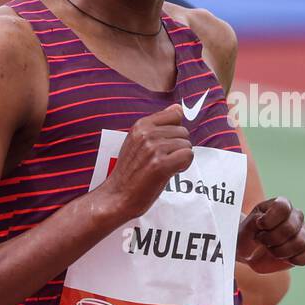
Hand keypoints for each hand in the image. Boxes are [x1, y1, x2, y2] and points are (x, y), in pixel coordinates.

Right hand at [99, 104, 193, 219]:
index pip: (175, 114)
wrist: (117, 196)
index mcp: (141, 125)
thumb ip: (158, 124)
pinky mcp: (161, 165)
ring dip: (180, 158)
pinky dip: (183, 166)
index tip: (166, 145)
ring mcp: (154, 149)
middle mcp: (147, 134)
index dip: (175, 131)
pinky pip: (187, 156)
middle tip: (164, 160)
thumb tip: (178, 108)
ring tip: (164, 167)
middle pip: (183, 131)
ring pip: (187, 145)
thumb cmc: (130, 171)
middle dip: (179, 147)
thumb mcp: (137, 141)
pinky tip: (170, 172)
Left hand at [237, 196, 304, 273]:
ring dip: (281, 252)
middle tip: (263, 242)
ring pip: (301, 242)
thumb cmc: (246, 238)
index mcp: (280, 205)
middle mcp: (295, 215)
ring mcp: (304, 231)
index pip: (283, 208)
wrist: (251, 252)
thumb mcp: (242, 230)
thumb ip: (252, 224)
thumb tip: (262, 221)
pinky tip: (286, 258)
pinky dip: (298, 259)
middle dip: (272, 240)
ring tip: (272, 250)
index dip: (269, 221)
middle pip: (290, 228)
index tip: (259, 227)